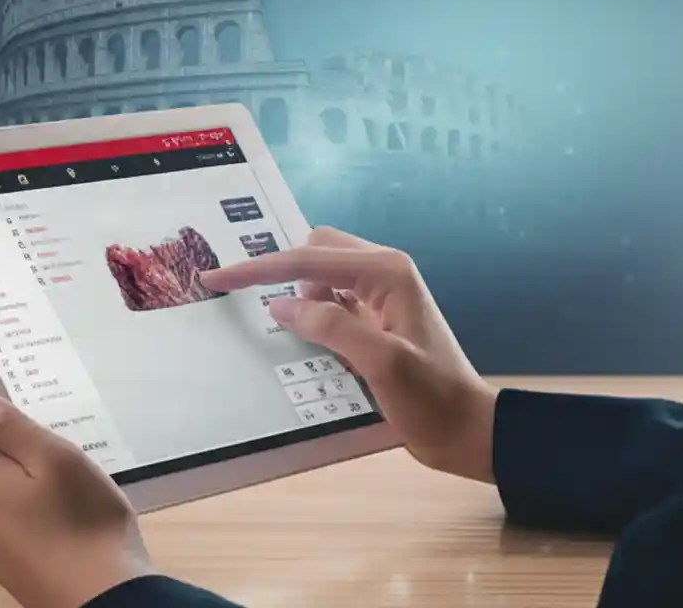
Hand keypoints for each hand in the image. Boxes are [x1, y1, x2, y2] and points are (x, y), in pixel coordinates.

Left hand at [0, 382, 152, 607]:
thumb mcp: (52, 456)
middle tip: (69, 486)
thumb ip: (1, 422)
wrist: (102, 595)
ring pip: (5, 492)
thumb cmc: (82, 518)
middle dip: (31, 467)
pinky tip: (64, 532)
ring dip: (35, 494)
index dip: (31, 441)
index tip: (58, 462)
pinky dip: (36, 521)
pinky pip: (11, 522)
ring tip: (71, 509)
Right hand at [200, 226, 499, 481]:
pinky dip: (310, 318)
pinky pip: (329, 305)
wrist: (466, 431)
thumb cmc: (433, 400)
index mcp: (387, 273)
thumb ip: (332, 327)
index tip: (217, 277)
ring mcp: (379, 297)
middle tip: (254, 307)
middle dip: (281, 275)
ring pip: (319, 277)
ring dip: (297, 299)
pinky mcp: (373, 321)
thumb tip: (282, 304)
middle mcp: (383, 274)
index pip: (308, 258)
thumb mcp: (382, 364)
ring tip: (284, 333)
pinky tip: (302, 344)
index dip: (259, 268)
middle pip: (313, 251)